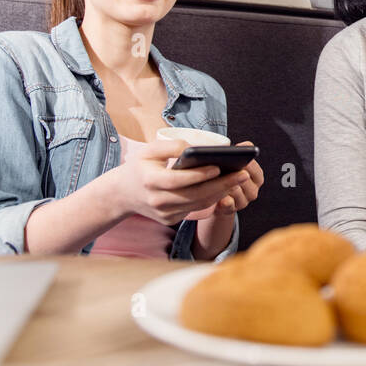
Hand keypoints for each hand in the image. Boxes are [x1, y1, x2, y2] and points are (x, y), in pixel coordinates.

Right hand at [108, 138, 249, 226]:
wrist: (122, 194)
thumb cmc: (140, 167)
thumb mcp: (149, 150)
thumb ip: (172, 146)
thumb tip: (197, 148)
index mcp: (150, 181)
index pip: (178, 180)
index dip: (199, 175)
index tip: (218, 166)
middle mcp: (157, 201)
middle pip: (194, 195)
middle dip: (221, 185)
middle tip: (242, 173)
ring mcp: (165, 213)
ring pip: (199, 204)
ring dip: (221, 192)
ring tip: (239, 179)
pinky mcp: (171, 220)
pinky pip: (195, 208)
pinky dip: (212, 198)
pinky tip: (226, 187)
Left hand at [195, 141, 263, 219]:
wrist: (217, 199)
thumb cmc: (226, 176)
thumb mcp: (236, 163)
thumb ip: (242, 151)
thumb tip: (244, 145)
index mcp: (257, 178)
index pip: (255, 169)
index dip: (246, 163)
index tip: (236, 156)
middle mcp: (253, 191)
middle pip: (244, 179)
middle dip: (232, 172)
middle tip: (223, 166)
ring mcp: (243, 202)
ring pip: (235, 190)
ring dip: (225, 185)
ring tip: (216, 179)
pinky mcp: (231, 210)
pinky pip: (229, 204)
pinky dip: (224, 200)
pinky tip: (219, 196)